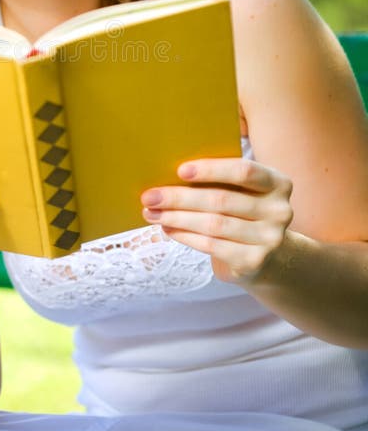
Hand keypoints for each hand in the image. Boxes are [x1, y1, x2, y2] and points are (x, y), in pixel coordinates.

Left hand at [141, 158, 292, 282]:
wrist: (266, 256)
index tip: (180, 170)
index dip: (211, 170)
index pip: (244, 171)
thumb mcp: (240, 192)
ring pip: (213, 225)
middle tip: (150, 196)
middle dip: (180, 197)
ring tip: (152, 213)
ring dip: (176, 218)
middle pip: (221, 200)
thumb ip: (218, 180)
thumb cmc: (242, 212)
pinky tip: (168, 229)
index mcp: (277, 183)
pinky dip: (185, 236)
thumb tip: (168, 174)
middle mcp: (280, 210)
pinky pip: (212, 246)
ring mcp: (270, 239)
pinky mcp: (254, 261)